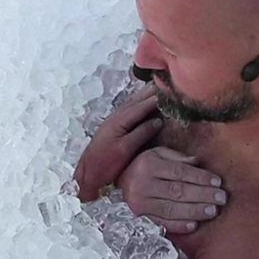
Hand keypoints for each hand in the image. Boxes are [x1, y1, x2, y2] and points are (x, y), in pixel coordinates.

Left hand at [74, 84, 161, 200]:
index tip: (170, 94)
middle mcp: (115, 117)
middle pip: (135, 101)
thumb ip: (141, 133)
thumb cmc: (106, 163)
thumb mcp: (125, 149)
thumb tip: (158, 121)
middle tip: (165, 85)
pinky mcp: (113, 127)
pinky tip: (143, 105)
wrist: (88, 173)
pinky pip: (128, 110)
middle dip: (149, 93)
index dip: (155, 100)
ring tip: (156, 90)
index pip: (140, 106)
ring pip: (131, 104)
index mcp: (118, 121)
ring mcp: (113, 121)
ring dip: (143, 96)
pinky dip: (138, 104)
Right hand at [117, 146, 224, 233]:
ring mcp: (140, 203)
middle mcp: (142, 184)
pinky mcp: (139, 218)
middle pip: (178, 191)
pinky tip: (194, 225)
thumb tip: (198, 162)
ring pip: (172, 209)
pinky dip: (179, 225)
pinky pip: (162, 223)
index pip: (180, 172)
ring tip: (213, 211)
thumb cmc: (144, 166)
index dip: (200, 177)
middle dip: (203, 195)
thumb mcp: (157, 154)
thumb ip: (177, 157)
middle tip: (221, 198)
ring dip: (195, 211)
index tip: (218, 181)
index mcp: (148, 165)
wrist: (119, 182)